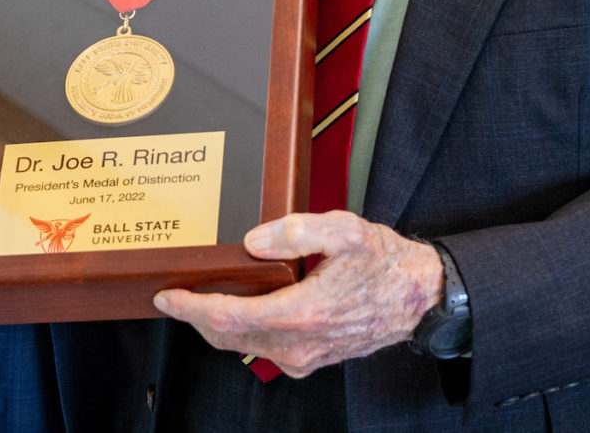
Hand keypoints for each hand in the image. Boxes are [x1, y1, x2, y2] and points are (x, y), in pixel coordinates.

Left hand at [154, 212, 442, 377]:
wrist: (420, 297)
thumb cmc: (386, 264)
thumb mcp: (345, 231)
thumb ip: (296, 230)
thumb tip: (253, 240)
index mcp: (302, 315)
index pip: (229, 317)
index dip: (192, 308)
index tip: (169, 295)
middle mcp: (299, 345)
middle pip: (229, 337)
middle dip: (197, 317)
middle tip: (176, 296)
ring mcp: (305, 357)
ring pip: (244, 345)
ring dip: (218, 325)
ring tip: (202, 299)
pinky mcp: (312, 358)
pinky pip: (264, 347)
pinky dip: (242, 331)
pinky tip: (240, 309)